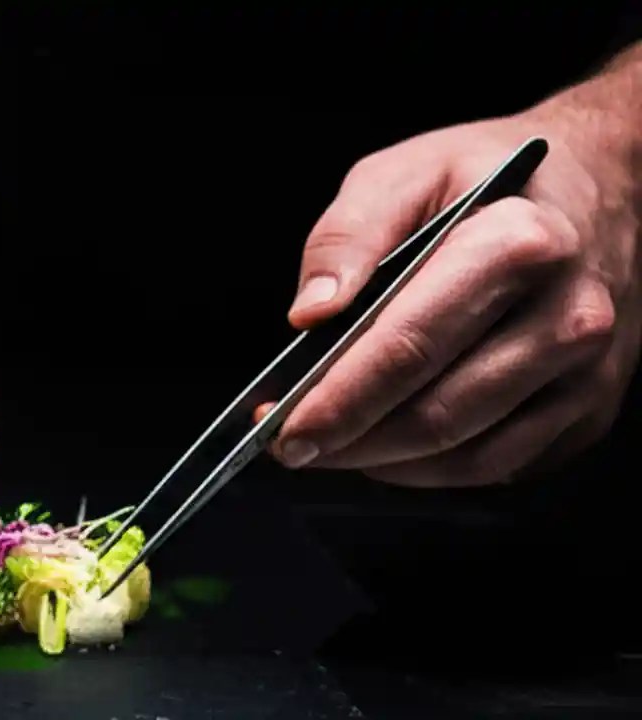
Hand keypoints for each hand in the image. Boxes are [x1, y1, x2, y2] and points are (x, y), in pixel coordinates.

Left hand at [266, 112, 639, 486]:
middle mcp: (567, 315)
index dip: (338, 401)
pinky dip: (432, 469)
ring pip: (466, 456)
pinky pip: (498, 466)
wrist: (597, 185)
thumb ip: (346, 237)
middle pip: (436, 415)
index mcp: (517, 245)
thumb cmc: (487, 177)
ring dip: (384, 462)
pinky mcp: (590, 410)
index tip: (285, 430)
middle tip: (290, 445)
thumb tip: (308, 315)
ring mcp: (587, 372)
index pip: (408, 347)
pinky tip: (389, 445)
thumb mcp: (403, 172)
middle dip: (350, 442)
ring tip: (331, 445)